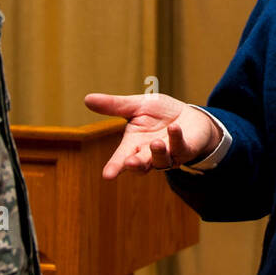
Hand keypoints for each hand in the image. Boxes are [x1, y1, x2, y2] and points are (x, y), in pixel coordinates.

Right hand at [84, 92, 219, 178]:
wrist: (189, 115)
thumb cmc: (160, 113)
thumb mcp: (136, 106)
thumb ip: (114, 106)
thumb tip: (86, 99)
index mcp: (134, 144)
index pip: (121, 158)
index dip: (115, 166)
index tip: (107, 175)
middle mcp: (149, 154)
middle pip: (141, 164)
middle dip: (135, 164)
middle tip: (130, 163)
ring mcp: (169, 155)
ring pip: (161, 160)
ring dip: (158, 152)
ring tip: (156, 142)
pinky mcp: (186, 150)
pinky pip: (181, 147)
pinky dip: (176, 138)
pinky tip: (174, 128)